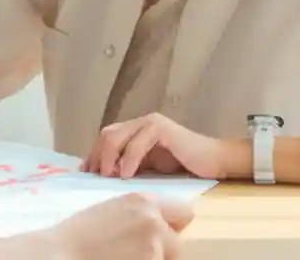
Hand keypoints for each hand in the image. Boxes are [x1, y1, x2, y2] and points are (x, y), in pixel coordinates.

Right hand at [45, 193, 192, 259]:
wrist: (61, 253)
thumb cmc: (79, 235)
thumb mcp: (112, 211)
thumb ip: (139, 214)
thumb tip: (161, 227)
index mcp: (142, 201)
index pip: (183, 212)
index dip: (173, 228)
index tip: (160, 237)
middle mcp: (153, 220)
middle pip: (178, 244)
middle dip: (163, 252)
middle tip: (135, 254)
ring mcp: (153, 246)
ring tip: (121, 257)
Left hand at [82, 113, 248, 179]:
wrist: (214, 162)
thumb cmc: (183, 166)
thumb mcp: (150, 168)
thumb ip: (129, 166)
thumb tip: (104, 174)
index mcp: (136, 130)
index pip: (106, 138)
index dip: (94, 154)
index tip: (85, 172)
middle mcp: (140, 123)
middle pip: (107, 134)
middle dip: (97, 156)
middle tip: (96, 176)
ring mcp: (151, 123)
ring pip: (117, 136)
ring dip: (109, 157)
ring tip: (108, 176)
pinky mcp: (161, 129)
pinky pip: (137, 143)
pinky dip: (129, 159)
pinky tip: (126, 174)